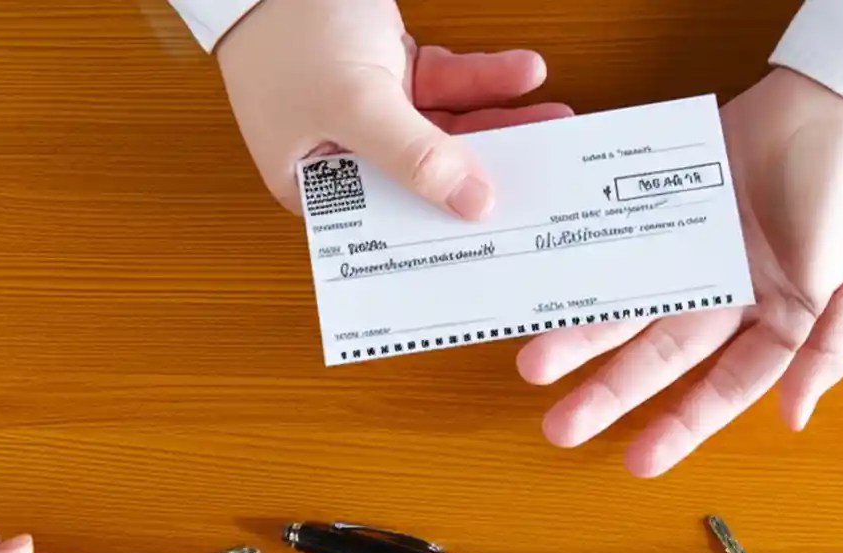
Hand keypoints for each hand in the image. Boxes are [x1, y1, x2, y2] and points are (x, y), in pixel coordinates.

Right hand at [216, 0, 572, 217]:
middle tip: (544, 175)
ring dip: (499, 121)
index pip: (387, 225)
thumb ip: (414, 158)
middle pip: (426, 178)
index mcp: (314, 186)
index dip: (442, 230)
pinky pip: (446, 86)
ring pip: (446, 130)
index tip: (499, 231)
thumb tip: (473, 205)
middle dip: (488, 170)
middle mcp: (342, 156)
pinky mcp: (391, 74)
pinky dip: (483, 80)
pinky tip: (525, 72)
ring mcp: (370, 113)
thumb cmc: (289, 31)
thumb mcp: (356, 104)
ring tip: (553, 118)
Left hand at [517, 68, 842, 475]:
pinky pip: (616, 245)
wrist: (834, 102)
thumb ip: (826, 347)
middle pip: (659, 354)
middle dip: (610, 393)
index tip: (635, 463)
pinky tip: (547, 294)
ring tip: (533, 364)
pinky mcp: (657, 210)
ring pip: (627, 305)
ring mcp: (683, 253)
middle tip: (559, 427)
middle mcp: (719, 295)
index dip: (681, 425)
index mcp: (772, 320)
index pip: (721, 386)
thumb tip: (794, 419)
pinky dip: (585, 268)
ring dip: (581, 337)